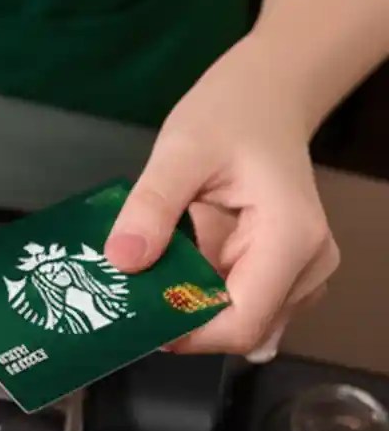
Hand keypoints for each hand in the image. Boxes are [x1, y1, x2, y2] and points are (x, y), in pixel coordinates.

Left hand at [105, 34, 338, 360]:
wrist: (265, 96)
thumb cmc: (230, 114)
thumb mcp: (180, 151)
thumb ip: (151, 206)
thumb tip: (122, 261)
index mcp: (291, 238)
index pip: (242, 323)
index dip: (187, 335)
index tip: (134, 318)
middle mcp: (307, 264)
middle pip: (240, 327)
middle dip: (182, 320)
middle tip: (126, 298)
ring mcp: (299, 271)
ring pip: (236, 319)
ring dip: (188, 308)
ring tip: (145, 278)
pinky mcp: (281, 270)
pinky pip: (236, 300)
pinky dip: (198, 293)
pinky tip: (169, 269)